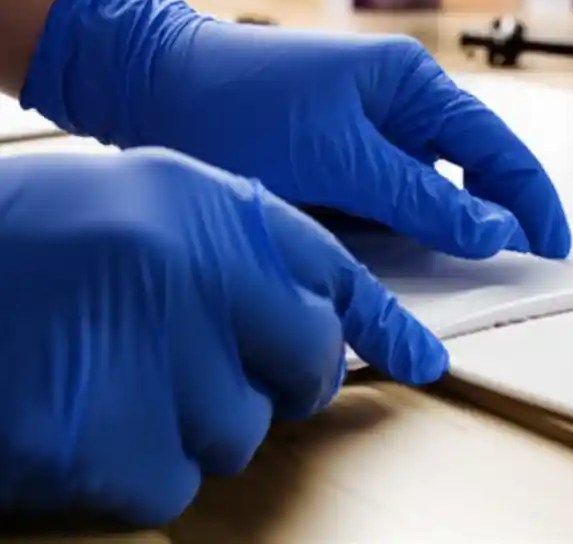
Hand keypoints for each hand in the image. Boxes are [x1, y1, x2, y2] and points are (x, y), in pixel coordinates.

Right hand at [0, 149, 447, 524]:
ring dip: (192, 422)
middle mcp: (196, 276)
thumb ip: (236, 244)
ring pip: (240, 431)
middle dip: (275, 379)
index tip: (426, 361)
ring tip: (113, 376)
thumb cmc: (28, 238)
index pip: (333, 278)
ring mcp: (154, 359)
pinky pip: (172, 481)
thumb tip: (325, 309)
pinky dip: (136, 466)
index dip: (380, 326)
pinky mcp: (106, 442)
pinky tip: (83, 418)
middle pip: (303, 366)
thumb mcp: (140, 200)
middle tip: (207, 367)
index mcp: (209, 210)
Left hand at [22, 0, 570, 259]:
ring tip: (445, 282)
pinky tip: (387, 268)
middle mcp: (399, 107)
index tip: (554, 250)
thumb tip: (495, 232)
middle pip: (468, 174)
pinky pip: (383, 209)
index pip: (496, 147)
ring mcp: (368, 136)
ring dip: (432, 240)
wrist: (146, 86)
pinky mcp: (338, 164)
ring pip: (424, 200)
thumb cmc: (240, 105)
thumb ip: (422, 199)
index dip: (531, 201)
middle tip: (508, 280)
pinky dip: (389, 241)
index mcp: (412, 84)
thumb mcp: (340, 158)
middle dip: (487, 225)